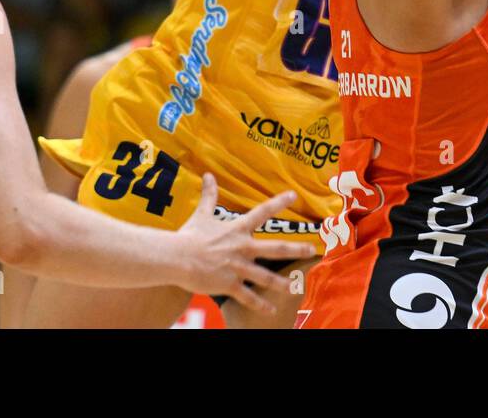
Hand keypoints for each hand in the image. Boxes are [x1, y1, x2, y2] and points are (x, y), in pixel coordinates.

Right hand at [174, 176, 315, 312]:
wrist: (175, 258)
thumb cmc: (189, 236)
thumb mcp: (201, 214)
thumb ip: (208, 196)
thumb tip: (208, 175)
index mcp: (237, 230)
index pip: (262, 212)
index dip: (278, 202)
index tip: (294, 195)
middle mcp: (242, 248)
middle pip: (274, 248)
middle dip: (295, 249)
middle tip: (311, 250)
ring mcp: (237, 267)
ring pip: (265, 277)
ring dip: (282, 282)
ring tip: (296, 287)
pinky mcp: (229, 284)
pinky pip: (248, 297)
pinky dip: (260, 305)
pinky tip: (272, 312)